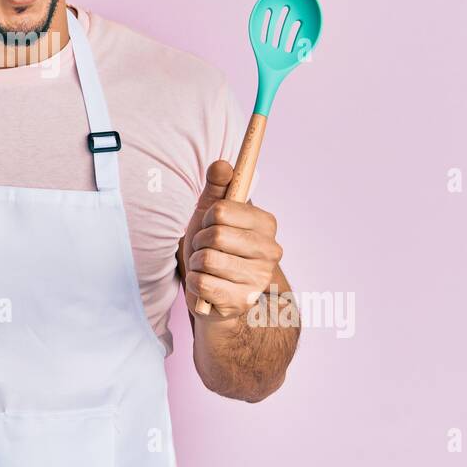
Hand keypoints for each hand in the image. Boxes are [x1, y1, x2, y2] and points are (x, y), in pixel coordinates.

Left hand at [183, 159, 282, 321]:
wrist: (212, 289)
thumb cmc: (212, 246)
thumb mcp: (210, 212)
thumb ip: (217, 185)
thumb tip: (221, 164)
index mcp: (267, 223)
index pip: (221, 210)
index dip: (207, 218)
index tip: (212, 225)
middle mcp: (271, 251)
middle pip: (215, 235)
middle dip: (200, 241)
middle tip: (206, 249)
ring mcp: (259, 278)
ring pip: (207, 260)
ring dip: (196, 263)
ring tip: (206, 268)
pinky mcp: (243, 302)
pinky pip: (202, 283)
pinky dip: (194, 283)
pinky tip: (206, 286)